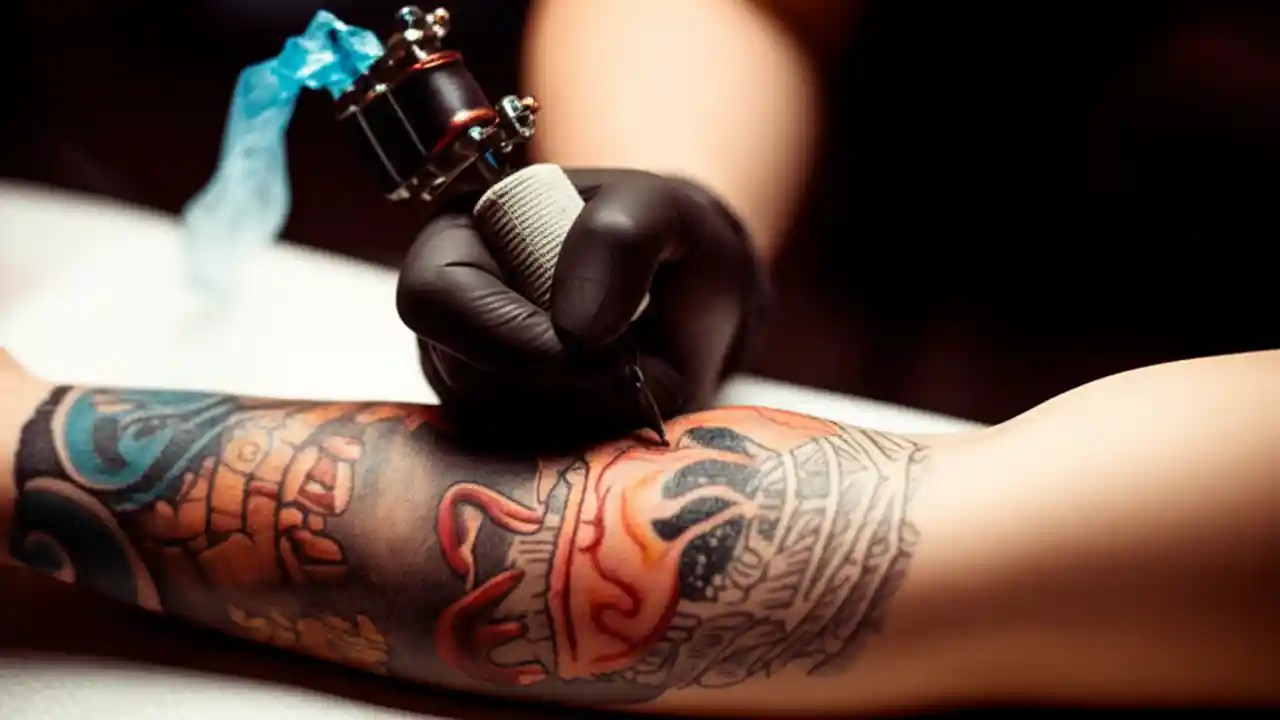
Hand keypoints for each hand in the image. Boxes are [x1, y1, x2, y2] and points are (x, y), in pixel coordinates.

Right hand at [396, 169, 766, 447]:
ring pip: (504, 432)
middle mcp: (454, 319)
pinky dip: (600, 444)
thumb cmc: (670, 241)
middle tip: (642, 362)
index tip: (596, 347)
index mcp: (463, 239)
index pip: (435, 296)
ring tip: (648, 371)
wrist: (700, 303)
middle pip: (469, 377)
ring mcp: (476, 385)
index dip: (508, 333)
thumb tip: (577, 324)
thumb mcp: (665, 208)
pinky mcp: (511, 440)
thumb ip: (621, 234)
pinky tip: (637, 405)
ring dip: (592, 415)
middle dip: (567, 384)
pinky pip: (538, 467)